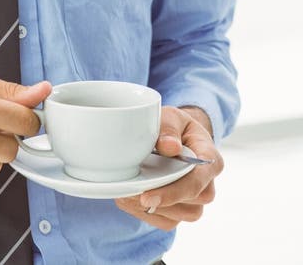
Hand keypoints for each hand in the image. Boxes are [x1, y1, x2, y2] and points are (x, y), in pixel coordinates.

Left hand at [115, 105, 222, 230]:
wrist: (174, 136)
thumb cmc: (175, 126)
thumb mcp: (172, 117)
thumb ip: (169, 128)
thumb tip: (169, 146)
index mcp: (210, 159)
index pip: (197, 181)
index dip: (173, 192)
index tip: (147, 197)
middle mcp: (207, 184)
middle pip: (190, 204)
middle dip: (159, 200)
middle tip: (130, 190)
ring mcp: (195, 201)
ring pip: (178, 216)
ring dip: (151, 207)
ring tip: (128, 190)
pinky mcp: (181, 210)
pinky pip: (166, 222)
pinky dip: (147, 213)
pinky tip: (133, 197)